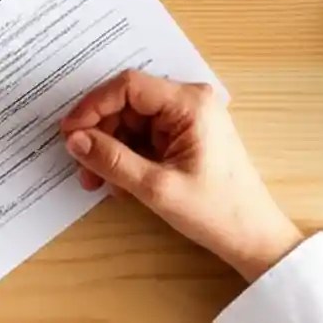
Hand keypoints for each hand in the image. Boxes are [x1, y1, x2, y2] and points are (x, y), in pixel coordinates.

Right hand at [60, 70, 303, 280]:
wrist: (253, 236)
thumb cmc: (216, 211)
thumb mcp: (156, 187)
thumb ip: (113, 160)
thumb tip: (75, 140)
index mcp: (190, 103)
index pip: (128, 85)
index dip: (93, 105)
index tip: (69, 133)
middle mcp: (190, 102)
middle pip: (128, 103)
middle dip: (100, 133)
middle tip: (80, 165)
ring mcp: (189, 118)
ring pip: (132, 121)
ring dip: (110, 149)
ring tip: (98, 183)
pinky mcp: (186, 136)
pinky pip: (145, 136)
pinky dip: (126, 156)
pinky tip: (119, 184)